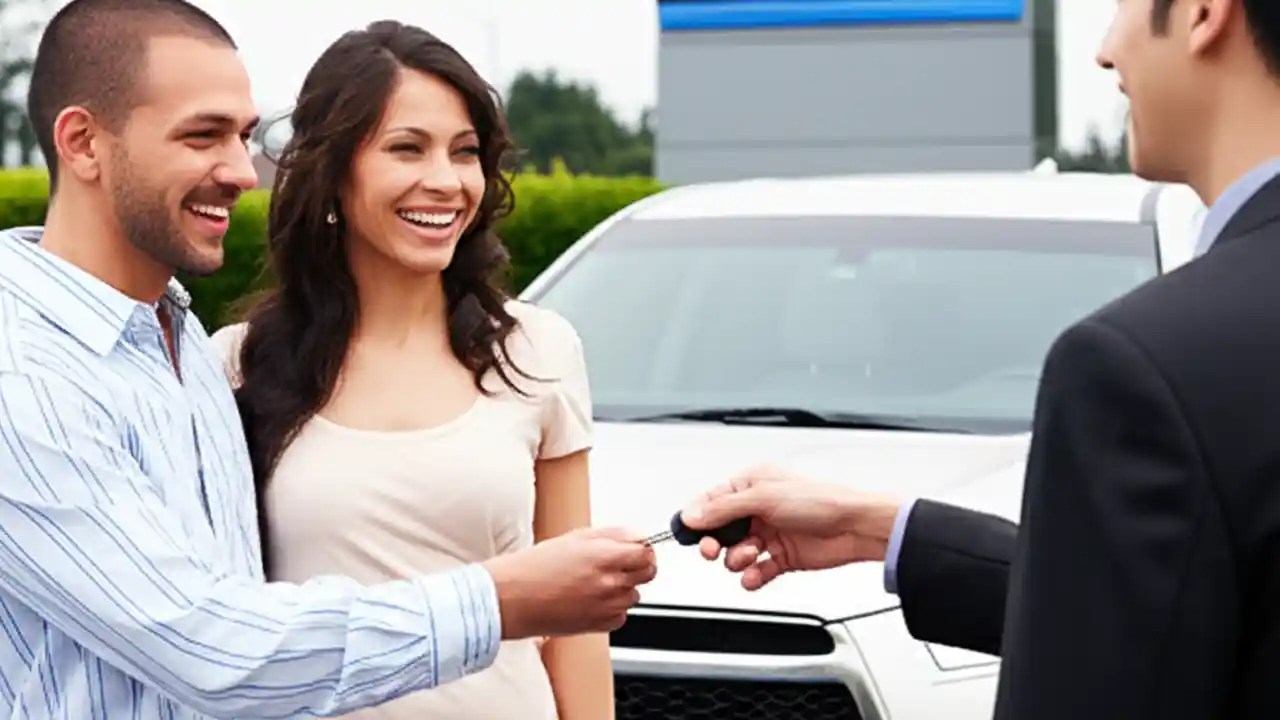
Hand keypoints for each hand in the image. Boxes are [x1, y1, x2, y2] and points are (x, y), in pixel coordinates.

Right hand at [482, 526, 655, 638]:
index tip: (635, 549)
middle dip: (639, 566)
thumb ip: (613, 536)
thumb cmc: (535, 568)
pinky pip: (621, 615)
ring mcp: (607, 606)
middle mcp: (610, 583)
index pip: (647, 552)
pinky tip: (591, 599)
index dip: (643, 549)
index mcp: (604, 556)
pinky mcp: (600, 626)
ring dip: (623, 588)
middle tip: (620, 564)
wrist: (513, 599)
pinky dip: (612, 608)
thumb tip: (637, 536)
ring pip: (634, 595)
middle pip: (648, 573)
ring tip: (595, 582)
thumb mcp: (575, 538)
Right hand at [681, 465, 901, 589]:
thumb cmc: (820, 501)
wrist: (854, 527)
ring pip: (736, 553)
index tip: (689, 533)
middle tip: (713, 550)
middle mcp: (758, 509)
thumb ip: (724, 508)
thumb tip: (692, 514)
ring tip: (751, 556)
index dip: (698, 518)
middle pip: (720, 530)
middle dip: (714, 543)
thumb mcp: (764, 497)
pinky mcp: (781, 557)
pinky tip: (755, 575)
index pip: (712, 501)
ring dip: (737, 559)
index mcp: (751, 485)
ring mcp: (769, 534)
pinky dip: (752, 576)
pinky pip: (756, 571)